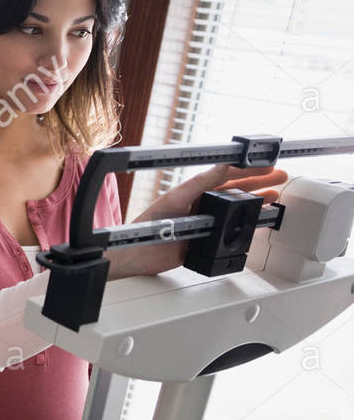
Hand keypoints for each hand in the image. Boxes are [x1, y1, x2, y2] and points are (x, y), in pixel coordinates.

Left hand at [107, 164, 287, 279]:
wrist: (139, 254)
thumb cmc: (150, 223)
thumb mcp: (177, 198)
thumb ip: (200, 183)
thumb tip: (222, 166)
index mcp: (194, 191)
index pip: (227, 176)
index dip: (248, 171)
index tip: (267, 165)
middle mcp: (201, 205)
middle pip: (237, 192)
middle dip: (259, 184)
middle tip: (280, 178)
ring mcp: (205, 223)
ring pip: (237, 211)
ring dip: (256, 204)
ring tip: (275, 197)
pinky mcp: (206, 242)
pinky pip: (231, 233)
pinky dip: (246, 227)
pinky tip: (258, 224)